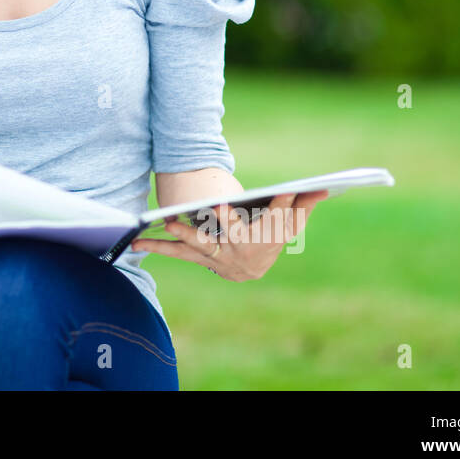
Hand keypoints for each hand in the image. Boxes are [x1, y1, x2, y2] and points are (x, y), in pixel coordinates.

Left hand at [130, 191, 327, 281]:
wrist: (248, 269)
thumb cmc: (271, 240)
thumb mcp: (288, 224)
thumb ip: (302, 206)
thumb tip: (323, 188)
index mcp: (266, 243)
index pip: (277, 222)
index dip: (281, 207)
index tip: (284, 192)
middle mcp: (241, 254)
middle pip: (236, 236)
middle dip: (229, 222)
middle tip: (219, 206)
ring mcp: (217, 258)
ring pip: (201, 247)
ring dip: (185, 236)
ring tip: (169, 224)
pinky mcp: (198, 257)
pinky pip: (176, 253)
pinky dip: (157, 247)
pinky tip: (136, 241)